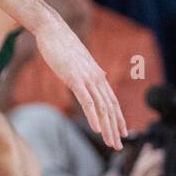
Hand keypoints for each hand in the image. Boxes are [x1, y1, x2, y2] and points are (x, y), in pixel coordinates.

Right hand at [34, 16, 127, 149]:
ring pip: (101, 107)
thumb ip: (88, 72)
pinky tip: (97, 128)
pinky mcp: (74, 78)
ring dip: (107, 127)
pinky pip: (86, 101)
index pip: (112, 101)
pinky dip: (93, 116)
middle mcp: (96, 78)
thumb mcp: (79, 61)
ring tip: (111, 142)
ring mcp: (86, 78)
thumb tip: (97, 77)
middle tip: (119, 145)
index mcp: (98, 75)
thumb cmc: (63, 45)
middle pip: (110, 107)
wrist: (52, 29)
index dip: (118, 118)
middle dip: (115, 128)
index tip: (123, 133)